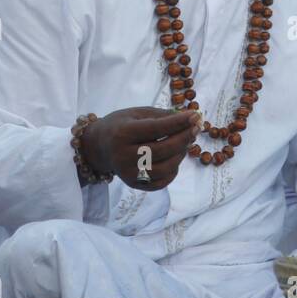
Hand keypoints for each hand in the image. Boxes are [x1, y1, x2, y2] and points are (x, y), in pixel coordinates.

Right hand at [82, 108, 199, 191]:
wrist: (99, 146)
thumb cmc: (122, 124)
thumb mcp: (137, 113)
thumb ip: (161, 116)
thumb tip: (190, 119)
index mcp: (123, 134)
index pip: (156, 129)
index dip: (178, 122)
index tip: (195, 115)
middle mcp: (123, 156)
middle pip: (162, 150)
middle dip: (184, 137)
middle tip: (196, 127)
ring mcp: (128, 174)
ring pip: (165, 168)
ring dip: (181, 154)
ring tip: (186, 141)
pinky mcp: (134, 185)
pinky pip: (161, 182)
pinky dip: (173, 170)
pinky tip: (175, 157)